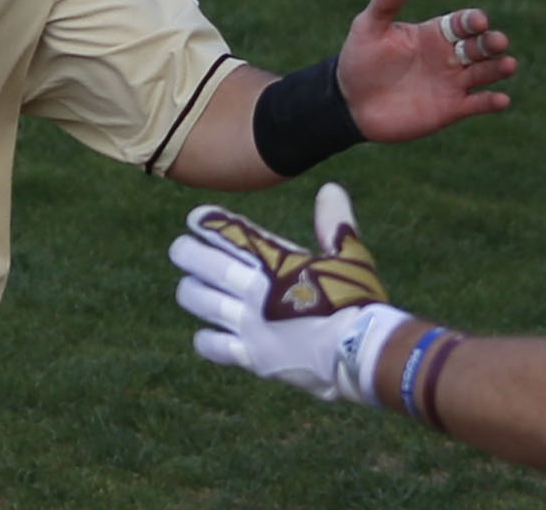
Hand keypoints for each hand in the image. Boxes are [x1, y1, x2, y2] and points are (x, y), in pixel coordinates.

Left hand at [170, 183, 407, 403]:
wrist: (364, 353)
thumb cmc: (359, 300)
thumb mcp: (350, 255)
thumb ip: (334, 222)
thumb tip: (330, 188)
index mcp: (274, 262)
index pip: (228, 233)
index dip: (207, 223)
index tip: (196, 219)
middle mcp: (253, 290)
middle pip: (201, 263)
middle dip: (186, 251)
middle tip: (181, 248)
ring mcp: (248, 324)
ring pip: (198, 301)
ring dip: (190, 290)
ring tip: (190, 286)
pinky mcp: (252, 356)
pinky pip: (213, 346)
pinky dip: (206, 339)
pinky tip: (208, 334)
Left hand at [337, 0, 515, 142]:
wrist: (352, 103)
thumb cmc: (359, 61)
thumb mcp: (368, 29)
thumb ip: (385, 4)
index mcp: (434, 34)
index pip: (461, 23)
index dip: (472, 21)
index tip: (478, 21)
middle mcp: (449, 56)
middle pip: (480, 46)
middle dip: (491, 42)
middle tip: (497, 42)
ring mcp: (453, 82)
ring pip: (485, 72)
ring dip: (498, 69)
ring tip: (508, 65)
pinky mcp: (452, 108)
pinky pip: (478, 104)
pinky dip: (491, 102)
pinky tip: (501, 100)